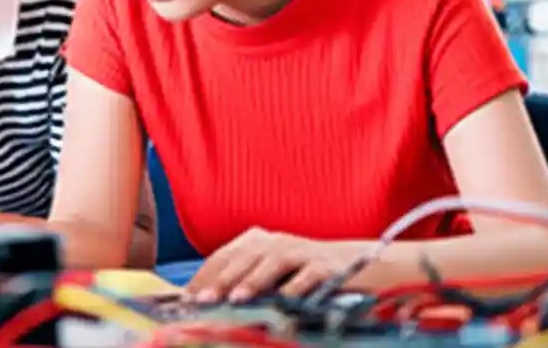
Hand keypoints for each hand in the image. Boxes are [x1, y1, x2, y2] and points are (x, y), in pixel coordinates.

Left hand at [185, 227, 364, 303]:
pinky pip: (309, 274)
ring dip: (253, 280)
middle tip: (203, 300)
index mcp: (259, 242)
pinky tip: (285, 300)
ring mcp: (303, 252)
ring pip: (273, 262)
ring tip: (236, 299)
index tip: (187, 298)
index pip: (224, 256)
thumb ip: (245, 285)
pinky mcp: (328, 265)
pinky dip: (297, 286)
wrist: (360, 266)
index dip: (205, 275)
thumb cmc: (305, 276)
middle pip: (244, 257)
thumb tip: (208, 305)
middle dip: (221, 279)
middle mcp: (278, 242)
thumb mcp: (271, 277)